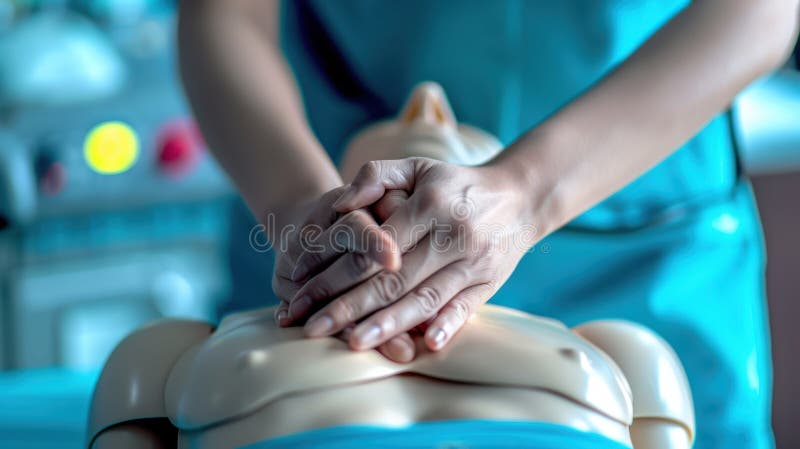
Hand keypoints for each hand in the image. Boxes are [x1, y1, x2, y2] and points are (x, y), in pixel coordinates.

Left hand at [289, 157, 538, 352]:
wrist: (521, 196)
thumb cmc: (456, 184)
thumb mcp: (417, 166)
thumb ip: (375, 175)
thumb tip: (341, 205)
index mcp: (430, 204)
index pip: (375, 244)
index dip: (337, 268)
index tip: (303, 290)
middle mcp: (452, 235)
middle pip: (393, 278)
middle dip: (348, 306)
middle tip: (311, 329)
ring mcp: (474, 261)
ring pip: (425, 298)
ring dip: (388, 324)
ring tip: (352, 343)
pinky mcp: (489, 282)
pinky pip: (466, 308)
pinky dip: (447, 325)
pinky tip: (425, 346)